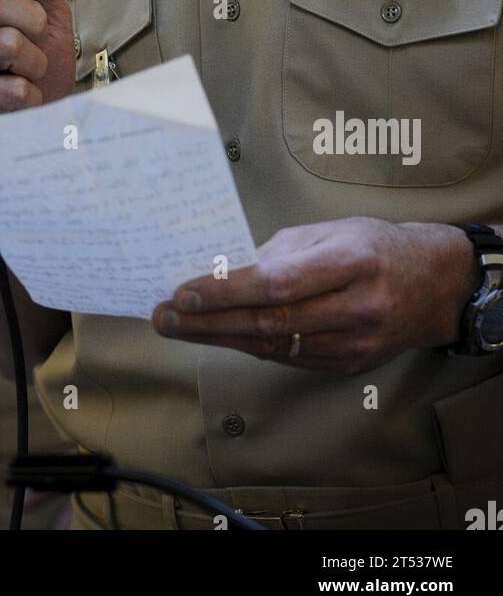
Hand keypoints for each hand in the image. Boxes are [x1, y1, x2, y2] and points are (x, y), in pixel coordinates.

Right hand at [0, 0, 75, 122]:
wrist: (29, 129)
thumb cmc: (35, 68)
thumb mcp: (47, 13)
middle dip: (32, 18)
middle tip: (37, 39)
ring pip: (7, 43)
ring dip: (36, 63)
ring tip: (26, 75)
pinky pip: (10, 87)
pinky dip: (29, 96)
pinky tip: (17, 103)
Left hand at [152, 218, 480, 373]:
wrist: (432, 284)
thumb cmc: (374, 246)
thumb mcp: (330, 231)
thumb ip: (279, 251)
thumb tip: (224, 269)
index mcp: (351, 262)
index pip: (276, 283)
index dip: (226, 291)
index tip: (183, 292)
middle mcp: (356, 307)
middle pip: (268, 321)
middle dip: (207, 321)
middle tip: (164, 317)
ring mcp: (354, 342)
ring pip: (273, 345)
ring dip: (219, 338)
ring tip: (179, 328)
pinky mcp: (349, 364)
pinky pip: (288, 357)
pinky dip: (249, 346)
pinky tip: (219, 336)